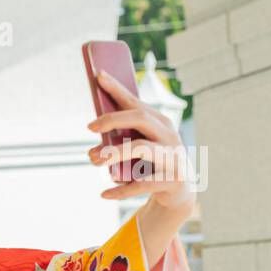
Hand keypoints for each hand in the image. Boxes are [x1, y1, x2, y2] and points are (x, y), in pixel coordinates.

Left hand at [88, 69, 196, 259]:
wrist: (180, 192)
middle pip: (140, 118)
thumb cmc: (152, 164)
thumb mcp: (139, 148)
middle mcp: (168, 135)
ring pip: (141, 148)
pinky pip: (141, 183)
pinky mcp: (171, 179)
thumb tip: (93, 146)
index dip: (117, 89)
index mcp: (159, 123)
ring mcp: (172, 157)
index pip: (136, 102)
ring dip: (114, 153)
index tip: (98, 76)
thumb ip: (120, 142)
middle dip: (113, 119)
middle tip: (90, 127)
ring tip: (94, 160)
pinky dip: (120, 190)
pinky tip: (103, 194)